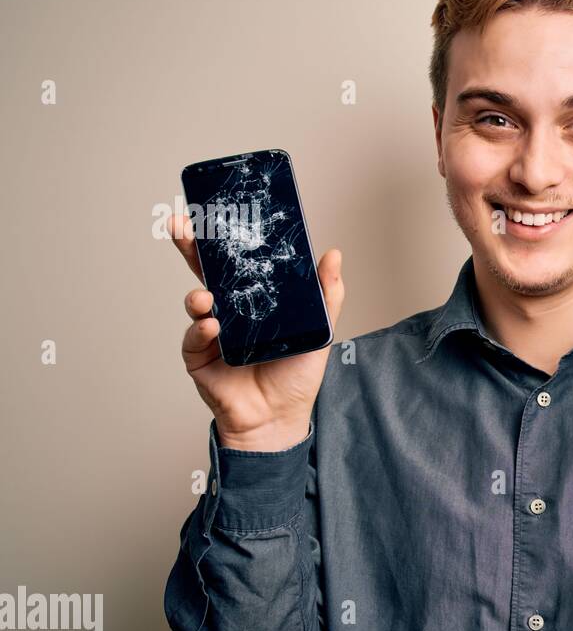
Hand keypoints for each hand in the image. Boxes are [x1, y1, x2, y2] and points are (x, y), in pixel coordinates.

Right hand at [168, 212, 344, 450]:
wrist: (280, 419)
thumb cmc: (296, 375)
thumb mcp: (321, 330)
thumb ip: (327, 294)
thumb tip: (334, 253)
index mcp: (254, 299)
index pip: (236, 262)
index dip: (222, 239)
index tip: (211, 211)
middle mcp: (229, 311)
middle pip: (206, 273)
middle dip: (191, 248)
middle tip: (181, 227)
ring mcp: (211, 333)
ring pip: (195, 302)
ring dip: (196, 295)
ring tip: (205, 297)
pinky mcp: (199, 357)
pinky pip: (193, 338)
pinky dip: (199, 330)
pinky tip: (211, 326)